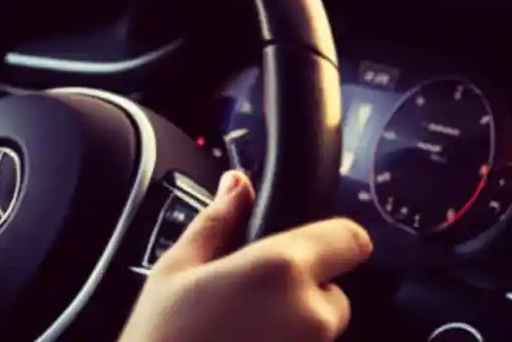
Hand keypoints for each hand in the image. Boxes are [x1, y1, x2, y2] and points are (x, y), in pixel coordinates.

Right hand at [119, 171, 372, 341]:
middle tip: (248, 300)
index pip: (351, 239)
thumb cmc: (160, 339)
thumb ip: (217, 222)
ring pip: (319, 328)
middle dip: (302, 291)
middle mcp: (310, 314)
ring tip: (240, 330)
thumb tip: (238, 185)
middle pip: (333, 290)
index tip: (306, 243)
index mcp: (280, 269)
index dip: (332, 237)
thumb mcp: (177, 269)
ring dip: (293, 325)